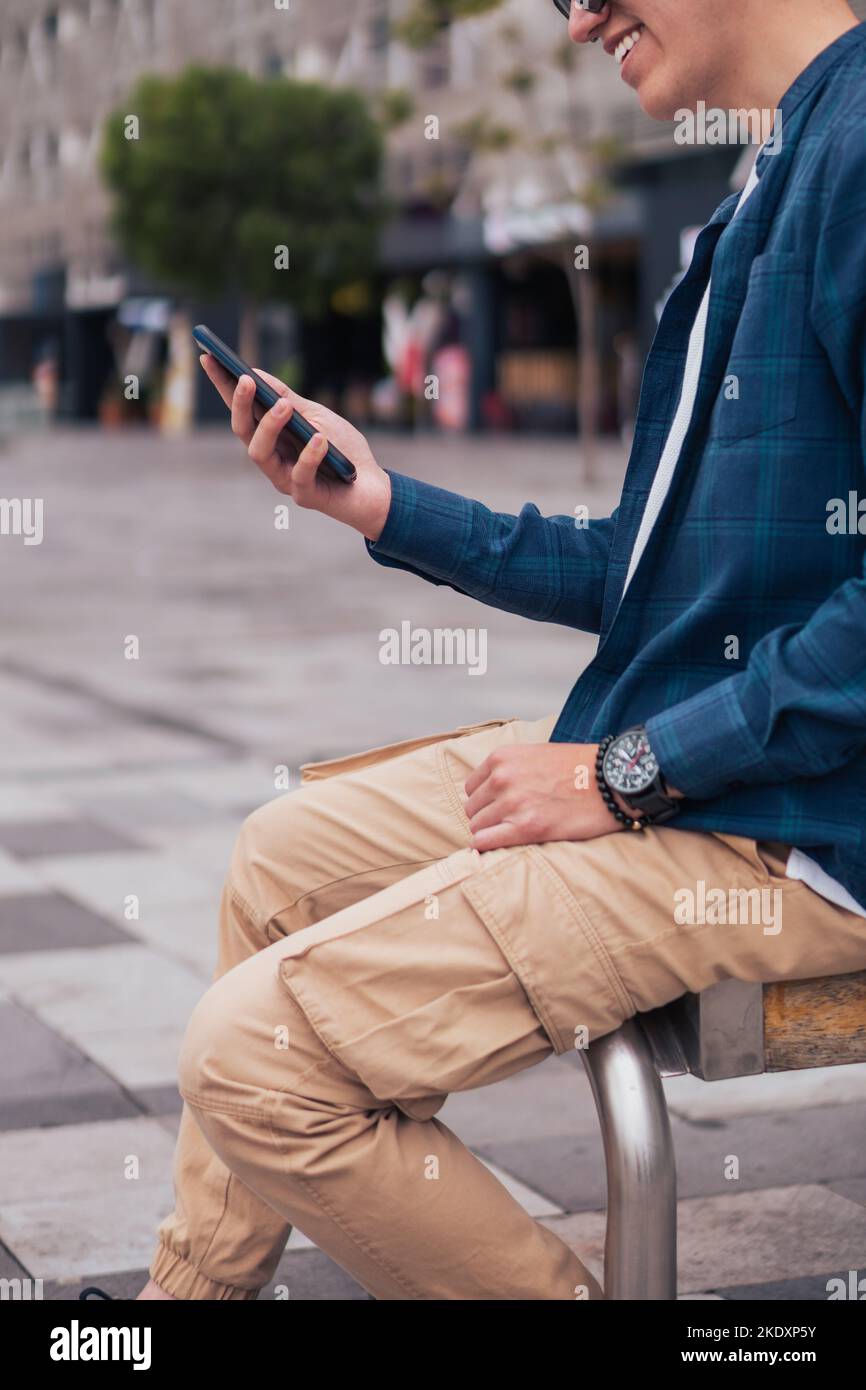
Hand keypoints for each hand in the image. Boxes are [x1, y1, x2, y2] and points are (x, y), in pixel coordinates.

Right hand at [200, 354, 391, 541]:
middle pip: (243, 431)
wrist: (373, 487)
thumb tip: (257, 374)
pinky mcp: (304, 495)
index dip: (223, 385)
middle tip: (246, 380)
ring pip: (260, 453)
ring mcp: (284, 478)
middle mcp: (272, 456)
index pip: (242, 409)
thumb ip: (289, 400)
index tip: (209, 357)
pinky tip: (319, 439)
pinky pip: (300, 474)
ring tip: (285, 406)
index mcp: (272, 435)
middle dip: (240, 404)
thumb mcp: (317, 416)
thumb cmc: (343, 449)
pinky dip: (309, 455)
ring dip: (269, 427)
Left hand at [463, 743, 628, 851]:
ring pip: (477, 826)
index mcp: (502, 758)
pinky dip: (488, 847)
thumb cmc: (578, 767)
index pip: (472, 787)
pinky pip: (484, 842)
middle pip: (473, 808)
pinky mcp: (525, 828)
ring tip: (515, 832)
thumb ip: (510, 768)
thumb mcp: (536, 753)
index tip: (499, 806)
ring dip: (492, 832)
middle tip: (510, 821)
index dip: (485, 799)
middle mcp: (502, 779)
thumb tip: (491, 789)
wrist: (611, 781)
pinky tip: (502, 845)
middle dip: (487, 816)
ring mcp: (512, 804)